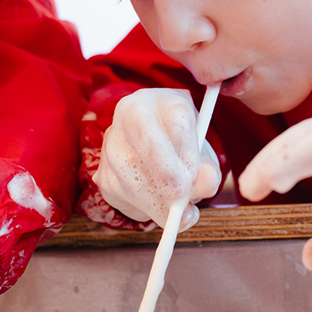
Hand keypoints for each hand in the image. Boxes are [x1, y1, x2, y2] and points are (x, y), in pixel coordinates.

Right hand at [94, 88, 221, 228]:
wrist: (155, 160)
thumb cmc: (183, 153)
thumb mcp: (203, 158)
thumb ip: (208, 171)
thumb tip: (206, 184)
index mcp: (164, 101)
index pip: (175, 116)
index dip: (185, 148)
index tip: (194, 175)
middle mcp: (131, 113)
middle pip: (143, 134)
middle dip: (163, 170)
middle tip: (180, 195)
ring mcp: (112, 141)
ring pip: (128, 168)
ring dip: (154, 196)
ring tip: (177, 210)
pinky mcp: (103, 172)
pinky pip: (121, 191)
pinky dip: (144, 206)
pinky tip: (160, 208)